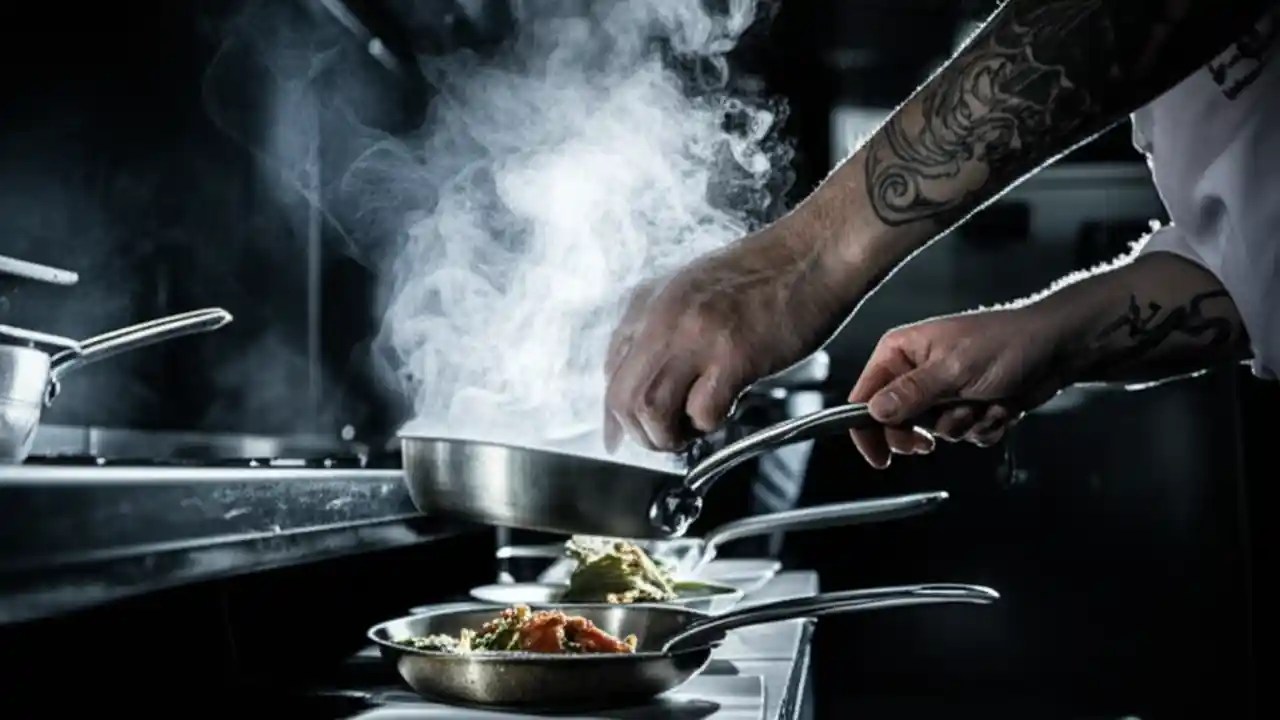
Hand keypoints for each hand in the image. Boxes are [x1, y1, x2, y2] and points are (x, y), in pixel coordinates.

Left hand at [605, 223, 856, 451]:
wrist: (813, 253)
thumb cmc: (764, 276)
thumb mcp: (693, 290)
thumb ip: (663, 328)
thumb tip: (645, 380)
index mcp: (650, 302)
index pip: (610, 371)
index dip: (618, 414)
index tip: (628, 433)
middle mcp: (663, 318)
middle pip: (622, 398)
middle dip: (641, 433)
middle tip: (669, 437)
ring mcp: (696, 336)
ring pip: (650, 409)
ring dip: (669, 435)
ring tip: (694, 428)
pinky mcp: (734, 355)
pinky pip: (702, 412)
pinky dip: (710, 423)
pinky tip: (728, 405)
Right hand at [848, 306, 1069, 468]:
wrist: (1056, 348)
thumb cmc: (1006, 344)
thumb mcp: (953, 369)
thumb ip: (911, 393)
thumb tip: (874, 411)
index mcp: (900, 352)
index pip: (865, 397)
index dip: (868, 430)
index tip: (880, 459)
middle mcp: (915, 371)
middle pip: (896, 422)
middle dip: (926, 431)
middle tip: (934, 439)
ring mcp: (942, 390)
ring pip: (935, 431)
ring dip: (964, 425)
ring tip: (985, 401)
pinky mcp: (966, 404)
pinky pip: (963, 434)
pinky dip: (983, 426)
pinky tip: (1000, 405)